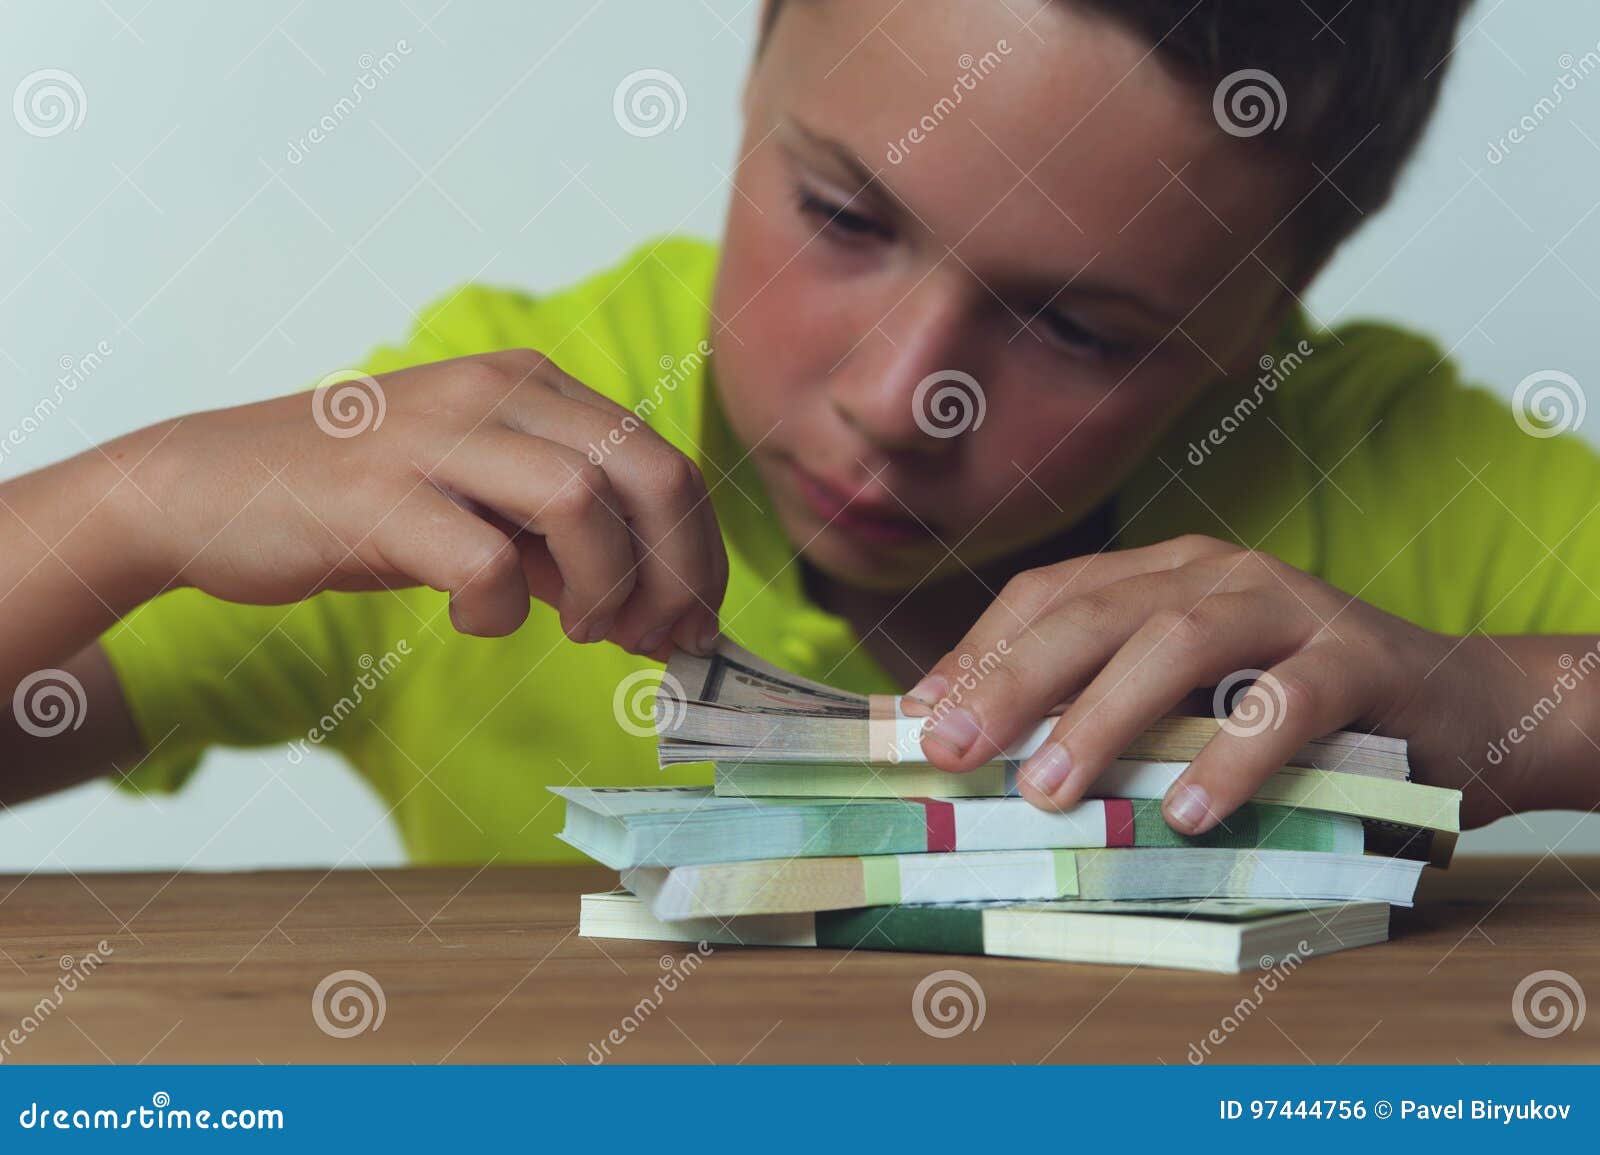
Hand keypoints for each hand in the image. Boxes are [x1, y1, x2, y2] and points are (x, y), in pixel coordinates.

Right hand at [110, 349, 726, 653]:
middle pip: (649, 471)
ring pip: (582, 502)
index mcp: (530, 384)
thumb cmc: (357, 502)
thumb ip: (564, 541)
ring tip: (580, 631)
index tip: (692, 620)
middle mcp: (494, 391)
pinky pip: (484, 562)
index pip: (662, 458)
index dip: (697, 550)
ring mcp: (434, 439)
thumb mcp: (480, 503)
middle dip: (676, 571)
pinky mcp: (376, 498)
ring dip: (606, 588)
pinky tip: (478, 620)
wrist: (206, 488)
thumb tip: (658, 610)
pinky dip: (502, 612)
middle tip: (655, 637)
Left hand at [904, 535, 1511, 830]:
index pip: (1050, 594)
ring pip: (1179, 641)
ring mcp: (1291, 606)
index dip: (978, 652)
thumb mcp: (1183, 702)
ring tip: (1049, 791)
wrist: (1455, 708)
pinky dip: (1231, 756)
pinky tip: (1187, 811)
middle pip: (1096, 612)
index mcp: (1163, 572)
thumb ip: (1101, 706)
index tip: (917, 721)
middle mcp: (1216, 571)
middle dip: (1014, 682)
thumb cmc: (1290, 712)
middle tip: (953, 752)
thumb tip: (978, 750)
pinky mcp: (1360, 658)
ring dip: (1105, 717)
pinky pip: (1286, 702)